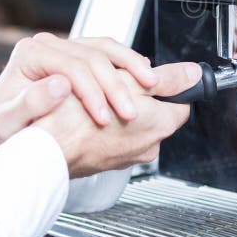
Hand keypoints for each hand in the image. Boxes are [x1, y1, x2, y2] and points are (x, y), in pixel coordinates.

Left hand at [0, 34, 160, 172]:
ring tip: (150, 86)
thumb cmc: (3, 128)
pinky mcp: (83, 56)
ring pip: (108, 48)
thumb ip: (28, 104)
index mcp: (31, 54)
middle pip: (95, 55)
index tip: (104, 118)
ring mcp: (68, 48)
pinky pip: (112, 52)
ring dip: (133, 67)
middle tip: (130, 111)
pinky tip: (144, 77)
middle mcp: (50, 45)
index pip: (73, 66)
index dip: (93, 92)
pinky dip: (131, 64)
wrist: (4, 129)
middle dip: (118, 84)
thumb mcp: (7, 123)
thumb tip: (58, 85)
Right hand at [33, 63, 198, 177]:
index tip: (151, 77)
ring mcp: (126, 157)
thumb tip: (193, 73)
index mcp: (161, 126)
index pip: (181, 101)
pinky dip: (106, 126)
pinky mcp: (105, 162)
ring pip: (133, 124)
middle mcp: (148, 146)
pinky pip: (114, 138)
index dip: (167, 84)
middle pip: (157, 112)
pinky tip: (88, 116)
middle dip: (142, 96)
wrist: (42, 150)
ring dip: (122, 109)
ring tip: (101, 99)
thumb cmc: (80, 117)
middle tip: (120, 83)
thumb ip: (168, 78)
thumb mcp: (129, 83)